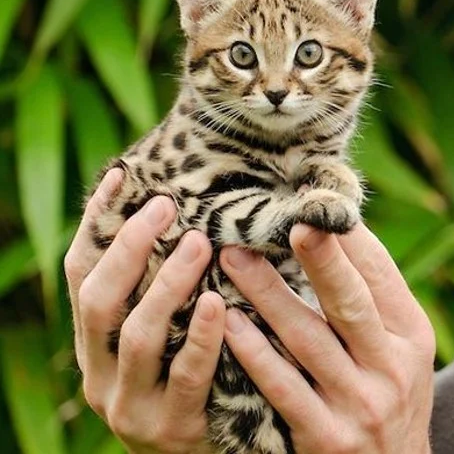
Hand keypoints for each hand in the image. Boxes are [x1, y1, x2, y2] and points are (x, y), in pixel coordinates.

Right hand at [64, 169, 224, 453]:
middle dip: (131, 247)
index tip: (123, 175)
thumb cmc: (202, 382)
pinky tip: (221, 303)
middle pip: (99, 300)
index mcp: (96, 345)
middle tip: (167, 206)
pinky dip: (203, 336)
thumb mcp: (171, 336)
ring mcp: (131, 405)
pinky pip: (186, 376)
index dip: (98, 224)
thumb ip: (168, 289)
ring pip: (139, 335)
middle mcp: (101, 373)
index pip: (81, 274)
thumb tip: (186, 211)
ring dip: (169, 283)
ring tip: (201, 243)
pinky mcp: (172, 429)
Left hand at [220, 222, 435, 452]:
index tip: (313, 201)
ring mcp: (360, 404)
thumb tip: (336, 232)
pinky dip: (255, 353)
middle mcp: (392, 367)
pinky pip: (283, 388)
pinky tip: (228, 323)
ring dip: (267, 295)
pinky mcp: (326, 437)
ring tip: (233, 258)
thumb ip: (374, 303)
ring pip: (307, 339)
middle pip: (349, 302)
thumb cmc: (388, 396)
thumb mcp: (402, 351)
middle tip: (286, 219)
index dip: (347, 238)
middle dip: (319, 258)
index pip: (380, 275)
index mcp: (413, 336)